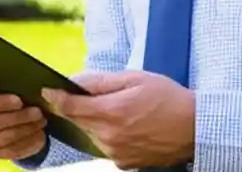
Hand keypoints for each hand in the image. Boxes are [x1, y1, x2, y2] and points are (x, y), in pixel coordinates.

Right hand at [0, 72, 46, 160]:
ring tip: (38, 115)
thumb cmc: (13, 89)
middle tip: (21, 101)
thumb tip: (21, 73)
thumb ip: (8, 72)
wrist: (22, 117)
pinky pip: (3, 147)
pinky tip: (38, 131)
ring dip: (17, 123)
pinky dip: (24, 139)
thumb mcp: (10, 77)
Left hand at [42, 70, 194, 168]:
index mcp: (112, 112)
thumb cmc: (167, 97)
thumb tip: (74, 81)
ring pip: (90, 134)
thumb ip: (101, 81)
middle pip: (78, 121)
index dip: (55, 97)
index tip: (47, 90)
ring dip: (93, 121)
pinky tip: (125, 124)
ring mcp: (116, 153)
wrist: (194, 128)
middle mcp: (110, 136)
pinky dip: (107, 134)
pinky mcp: (123, 162)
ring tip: (116, 109)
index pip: (70, 107)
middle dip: (76, 107)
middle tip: (85, 94)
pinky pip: (105, 145)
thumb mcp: (135, 78)